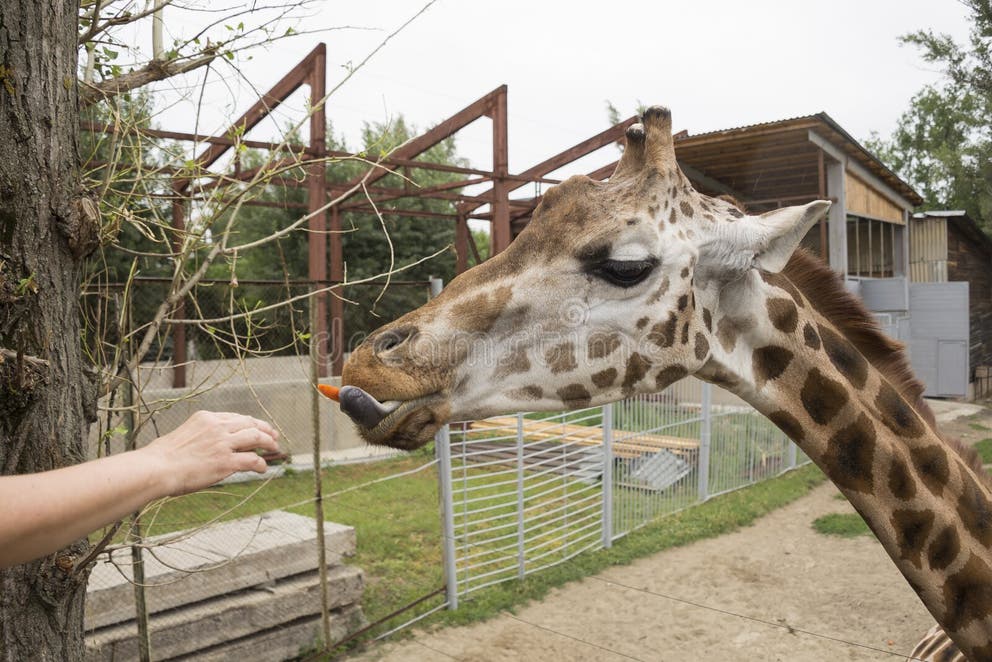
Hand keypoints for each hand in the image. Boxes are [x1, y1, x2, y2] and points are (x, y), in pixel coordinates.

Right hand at [140, 411, 280, 495]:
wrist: (157, 468)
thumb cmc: (162, 457)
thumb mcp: (184, 434)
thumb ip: (202, 435)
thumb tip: (210, 446)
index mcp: (206, 418)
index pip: (236, 417)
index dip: (249, 423)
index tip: (257, 427)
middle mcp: (217, 427)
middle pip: (249, 423)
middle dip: (264, 429)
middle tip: (274, 435)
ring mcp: (223, 444)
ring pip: (256, 437)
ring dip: (268, 443)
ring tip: (275, 448)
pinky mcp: (226, 462)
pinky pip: (252, 460)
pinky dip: (261, 464)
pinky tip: (263, 468)